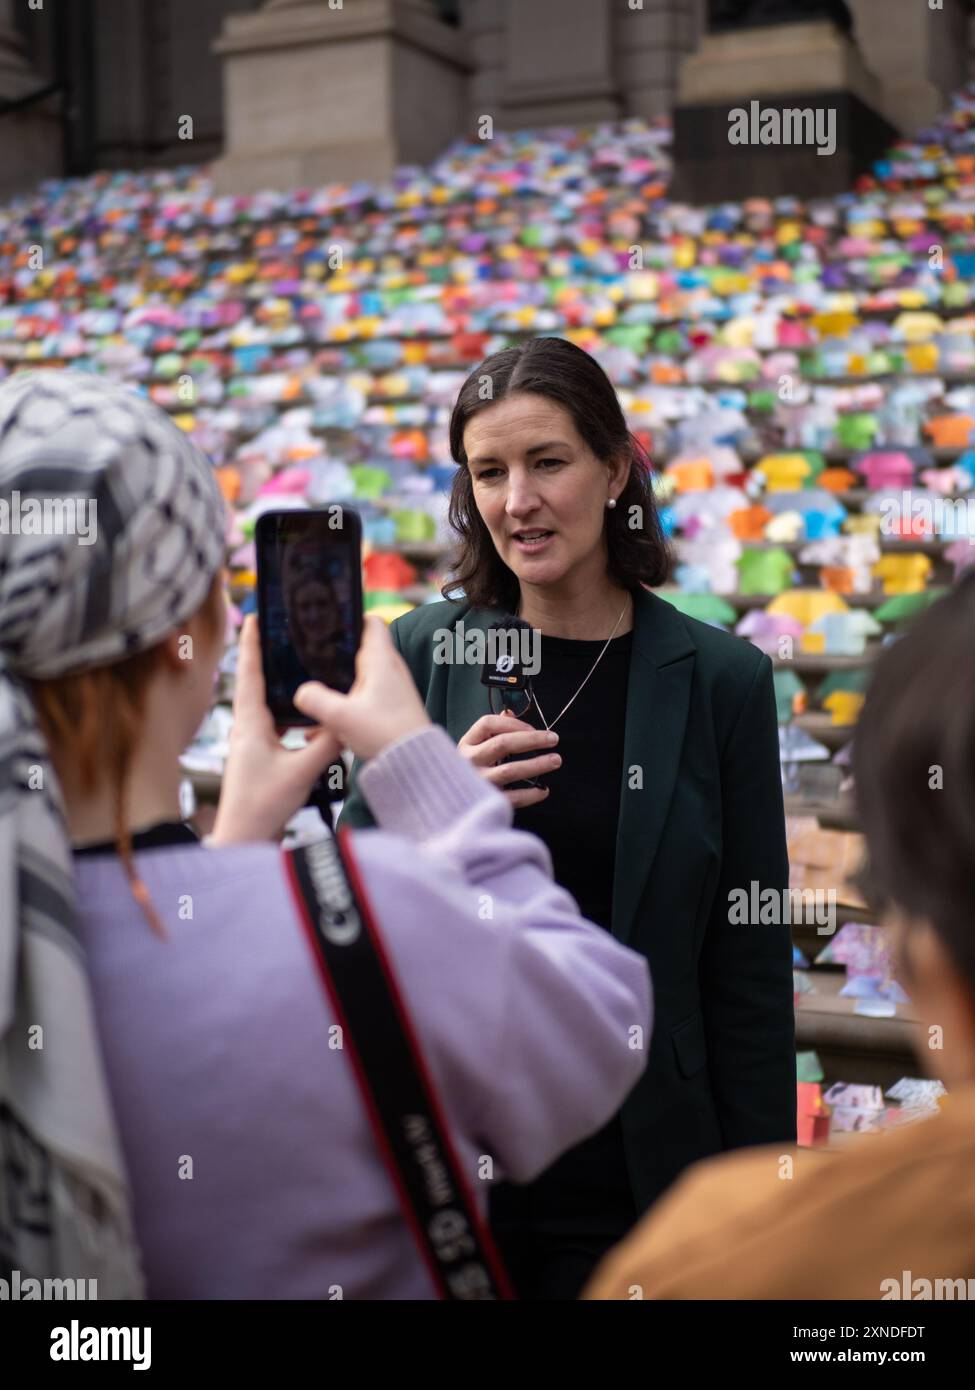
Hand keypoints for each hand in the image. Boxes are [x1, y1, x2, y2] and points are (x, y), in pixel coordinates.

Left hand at [209, 615, 343, 845]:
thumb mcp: (302, 771)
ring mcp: (250, 742)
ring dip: (277, 683)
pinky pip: (273, 723)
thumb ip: (326, 743)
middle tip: (279, 631)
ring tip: (293, 663)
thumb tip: (346, 721)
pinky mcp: (258, 756)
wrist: (243, 838)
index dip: (253, 643)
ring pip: (265, 703)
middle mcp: (246, 728)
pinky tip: (303, 713)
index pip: (251, 673)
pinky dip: (286, 710)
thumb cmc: (263, 805)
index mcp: (250, 723)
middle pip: (255, 682)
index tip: (254, 615)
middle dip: (266, 655)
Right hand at [291, 614, 430, 761]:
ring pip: (361, 674)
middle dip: (338, 651)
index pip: (371, 623)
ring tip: (318, 688)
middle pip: (362, 648)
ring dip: (342, 679)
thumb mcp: (342, 717)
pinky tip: (331, 716)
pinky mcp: (390, 706)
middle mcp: (390, 670)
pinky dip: (349, 699)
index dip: (351, 617)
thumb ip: (317, 701)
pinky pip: (365, 694)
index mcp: (381, 661)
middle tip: (313, 655)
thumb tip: (301, 692)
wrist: (414, 764)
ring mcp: (392, 688)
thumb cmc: (387, 735)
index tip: (330, 622)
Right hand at [457, 712, 560, 809]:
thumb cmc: (468, 771)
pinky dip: (531, 794)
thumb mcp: (473, 747)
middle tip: (553, 739)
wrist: (451, 801)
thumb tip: (509, 713)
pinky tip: (543, 790)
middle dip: (532, 740)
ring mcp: (477, 782)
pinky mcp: (486, 801)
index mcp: (466, 744)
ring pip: (509, 770)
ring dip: (536, 764)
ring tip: (554, 760)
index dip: (513, 723)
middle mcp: (469, 761)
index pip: (488, 724)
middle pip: (502, 744)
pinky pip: (513, 797)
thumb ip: (491, 730)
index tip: (533, 728)